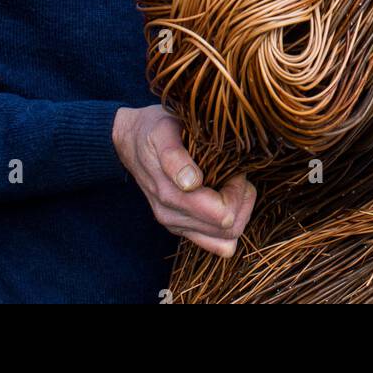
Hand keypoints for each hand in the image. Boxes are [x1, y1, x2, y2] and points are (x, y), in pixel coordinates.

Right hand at [113, 105, 255, 257]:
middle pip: (228, 230)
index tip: (235, 170)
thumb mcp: (164, 132)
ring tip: (234, 183)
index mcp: (170, 196)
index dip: (237, 192)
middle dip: (241, 202)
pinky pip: (216, 242)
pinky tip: (228, 197)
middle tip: (238, 175)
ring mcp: (176, 225)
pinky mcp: (181, 227)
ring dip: (238, 212)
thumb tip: (191, 182)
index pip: (222, 216)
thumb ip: (175, 157)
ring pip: (226, 239)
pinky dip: (231, 222)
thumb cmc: (154, 131)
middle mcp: (172, 217)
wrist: (132, 141)